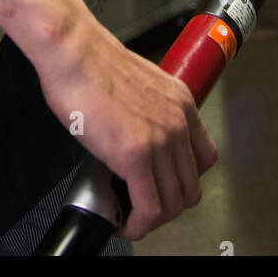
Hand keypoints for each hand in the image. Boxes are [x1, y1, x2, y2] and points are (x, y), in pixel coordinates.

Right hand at [37, 21, 217, 239]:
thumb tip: (139, 137)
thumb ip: (150, 112)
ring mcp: (160, 140)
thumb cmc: (93, 63)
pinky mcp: (135, 155)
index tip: (164, 185)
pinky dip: (139, 225)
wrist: (73, 52)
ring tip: (133, 217)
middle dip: (168, 204)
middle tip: (144, 207)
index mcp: (181, 102)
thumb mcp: (139, 85)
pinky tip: (124, 222)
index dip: (184, 179)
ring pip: (174, 203)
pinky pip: (150, 208)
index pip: (204, 157)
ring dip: (153, 219)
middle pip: (191, 186)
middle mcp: (177, 122)